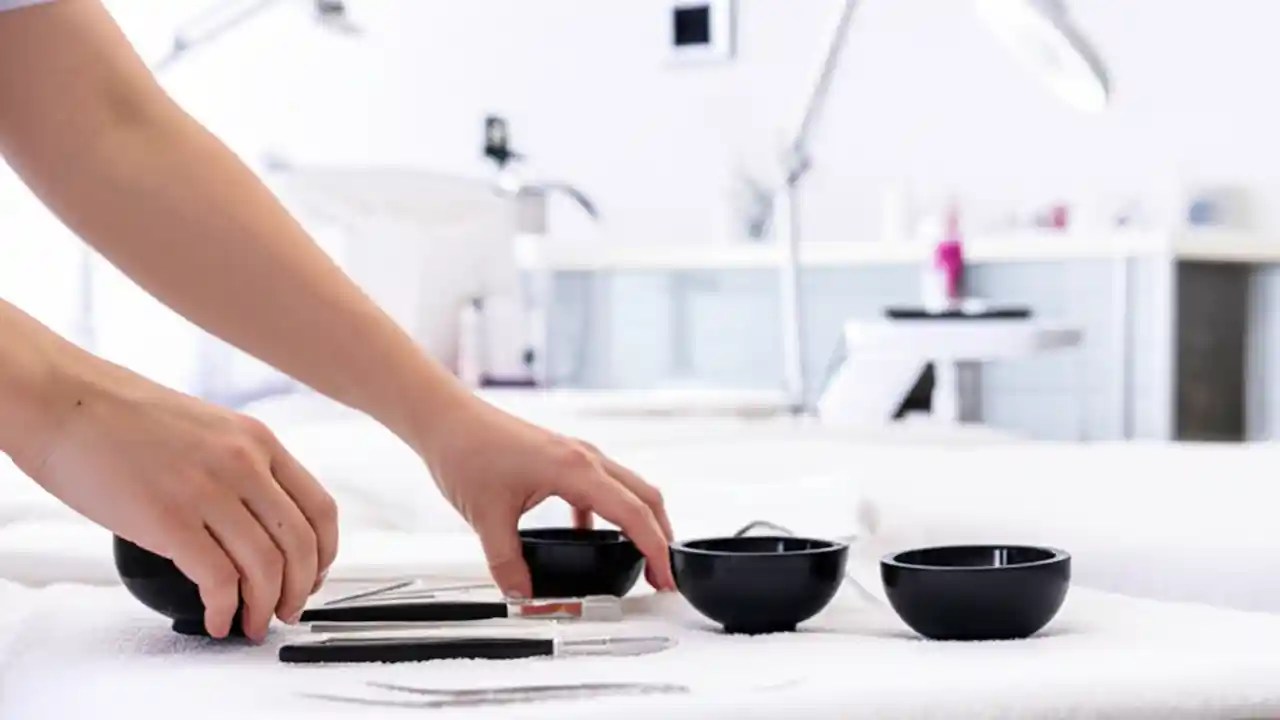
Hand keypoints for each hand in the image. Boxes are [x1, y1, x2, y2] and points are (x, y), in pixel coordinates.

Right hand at [17, 362, 336, 641]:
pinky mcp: (168, 519)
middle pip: (301, 544)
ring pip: (265, 567)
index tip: (313, 577)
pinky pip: (217, 579)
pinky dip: (224, 609)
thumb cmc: (123, 417)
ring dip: (264, 608)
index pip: (319, 508)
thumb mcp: (208, 428)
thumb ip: (240, 467)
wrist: (65, 401)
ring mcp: (207, 491)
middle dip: (300, 590)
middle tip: (285, 611)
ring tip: (252, 625)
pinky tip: (215, 619)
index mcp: (258, 441)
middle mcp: (243, 464)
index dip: (323, 554)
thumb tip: (256, 519)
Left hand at [416, 396, 674, 596]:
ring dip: (639, 521)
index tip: (665, 576)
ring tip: (638, 556)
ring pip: (626, 488)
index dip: (655, 548)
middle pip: (644, 496)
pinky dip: (607, 512)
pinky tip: (591, 536)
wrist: (447, 418)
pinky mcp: (562, 457)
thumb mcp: (487, 518)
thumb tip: (522, 594)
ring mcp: (575, 454)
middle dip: (661, 535)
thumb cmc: (467, 450)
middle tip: (662, 573)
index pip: (633, 513)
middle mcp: (584, 457)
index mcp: (576, 469)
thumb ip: (507, 563)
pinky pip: (600, 486)